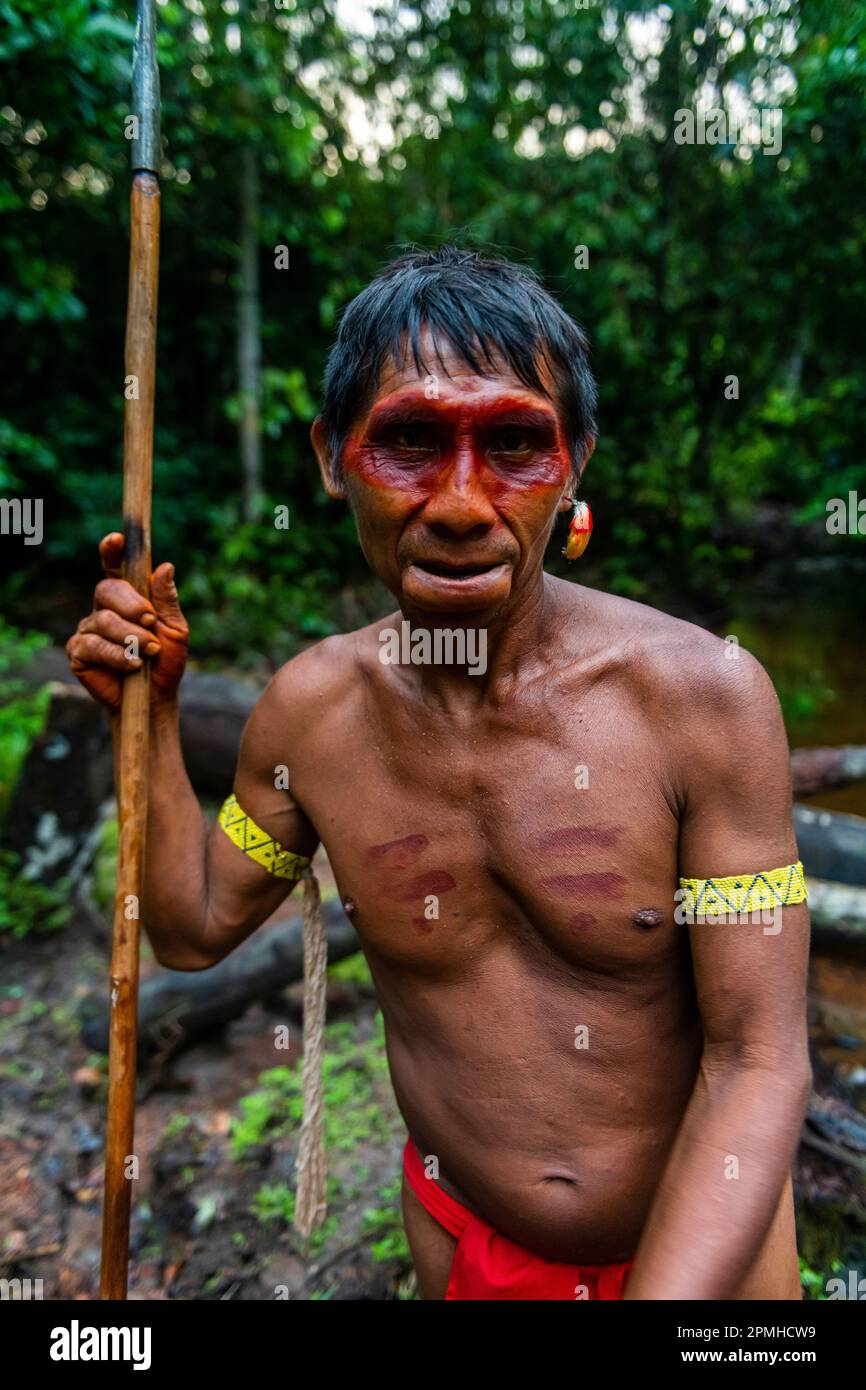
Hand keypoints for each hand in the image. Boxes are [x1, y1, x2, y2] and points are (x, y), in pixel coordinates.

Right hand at [66, 532, 188, 714]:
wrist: (156, 699)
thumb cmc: (165, 662)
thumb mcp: (175, 630)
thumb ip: (167, 600)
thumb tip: (166, 566)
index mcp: (127, 598)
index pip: (113, 567)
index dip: (111, 551)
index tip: (117, 539)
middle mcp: (103, 609)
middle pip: (106, 589)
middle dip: (131, 605)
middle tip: (150, 623)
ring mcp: (88, 630)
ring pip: (101, 620)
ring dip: (130, 637)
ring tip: (148, 653)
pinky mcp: (78, 653)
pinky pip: (92, 645)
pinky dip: (117, 655)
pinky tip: (133, 665)